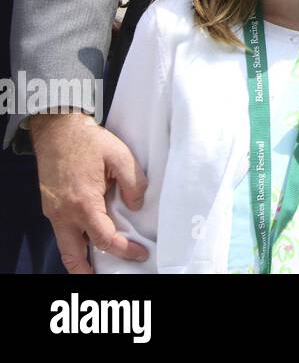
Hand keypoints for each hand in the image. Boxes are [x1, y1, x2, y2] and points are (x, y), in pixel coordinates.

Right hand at [29, 113, 148, 271]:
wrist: (57, 130)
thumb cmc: (90, 141)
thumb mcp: (121, 156)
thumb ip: (134, 183)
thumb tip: (136, 206)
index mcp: (85, 203)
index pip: (106, 239)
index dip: (125, 250)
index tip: (140, 253)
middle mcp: (65, 213)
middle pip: (74, 255)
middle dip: (89, 270)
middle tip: (107, 276)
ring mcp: (54, 211)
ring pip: (65, 246)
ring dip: (80, 258)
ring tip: (97, 264)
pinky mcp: (50, 206)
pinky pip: (62, 231)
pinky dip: (75, 240)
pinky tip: (89, 237)